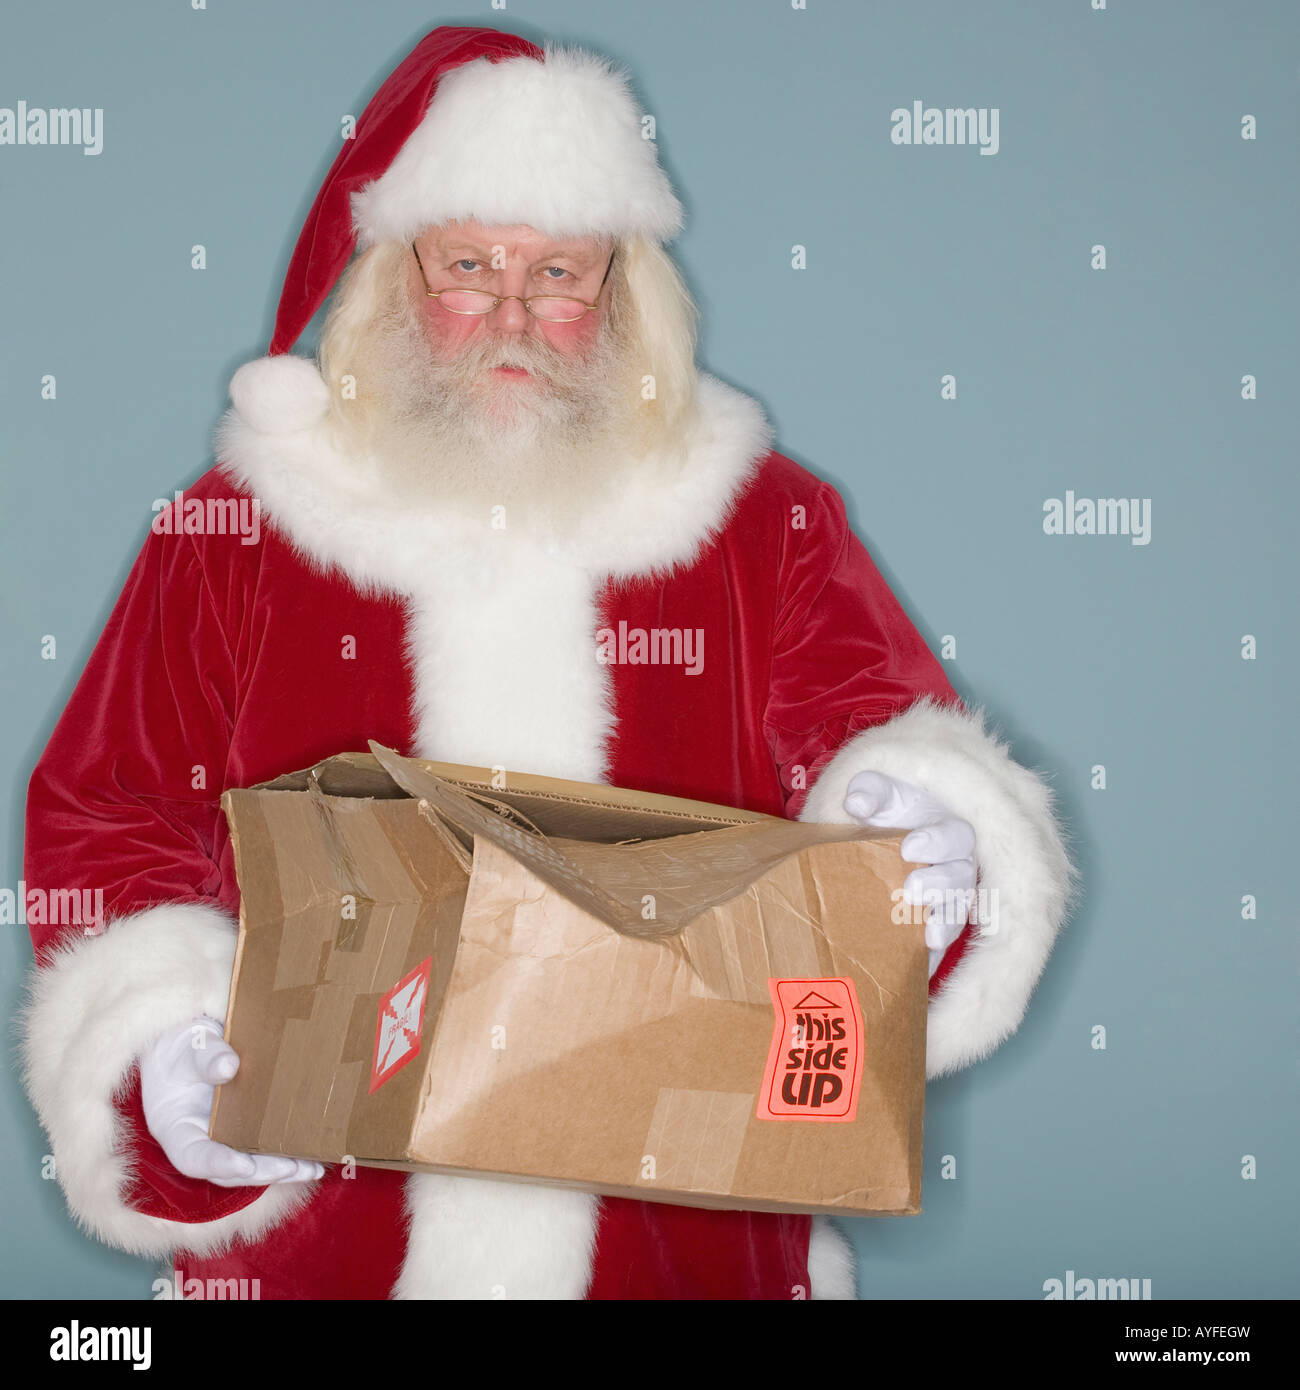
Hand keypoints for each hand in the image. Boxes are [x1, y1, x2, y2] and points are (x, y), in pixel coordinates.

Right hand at [139, 1016, 324, 1187]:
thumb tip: (228, 1067)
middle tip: (294, 1168)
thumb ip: (206, 1056)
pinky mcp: (245, 1134)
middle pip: (229, 1170)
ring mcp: (224, 1141)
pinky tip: (313, 1159)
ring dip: (282, 1170)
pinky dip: (287, 1157)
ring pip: (251, 1166)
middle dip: (263, 1171)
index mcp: (177, 1129)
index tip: (244, 1166)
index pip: (193, 1158)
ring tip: (312, 1169)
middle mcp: (201, 1143)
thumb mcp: (190, 1046)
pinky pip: (264, 1151)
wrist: (191, 1049)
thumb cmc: (185, 1048)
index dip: (219, 1164)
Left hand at [843, 771, 977, 977]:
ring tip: (929, 934)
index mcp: (948, 832)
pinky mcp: (934, 929)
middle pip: (962, 880)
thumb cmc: (885, 815)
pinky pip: (941, 944)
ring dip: (945, 924)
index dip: (938, 842)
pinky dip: (934, 954)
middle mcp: (956, 869)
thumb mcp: (877, 796)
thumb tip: (857, 802)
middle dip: (940, 885)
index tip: (908, 848)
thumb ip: (870, 791)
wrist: (873, 846)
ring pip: (957, 915)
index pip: (956, 836)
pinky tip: (923, 960)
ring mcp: (948, 902)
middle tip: (910, 889)